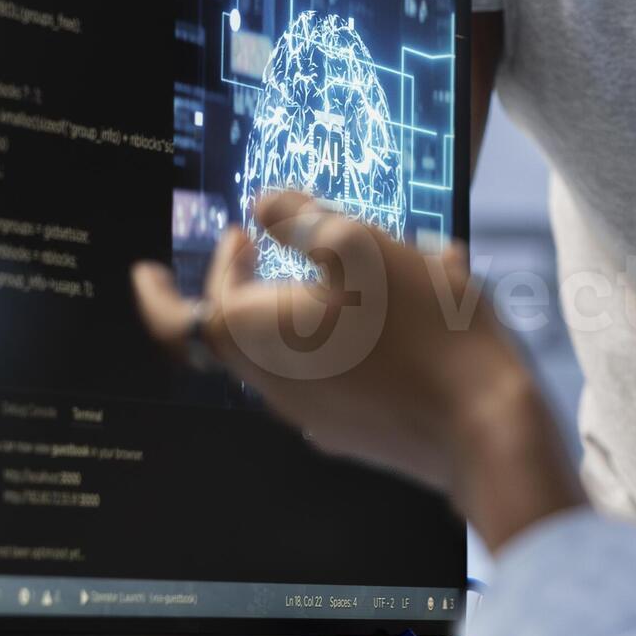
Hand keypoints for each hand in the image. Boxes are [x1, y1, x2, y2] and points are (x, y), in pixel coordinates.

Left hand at [131, 192, 583, 549]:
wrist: (486, 429)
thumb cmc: (423, 331)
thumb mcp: (361, 246)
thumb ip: (302, 219)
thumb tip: (263, 206)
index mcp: (257, 336)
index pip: (179, 319)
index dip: (159, 291)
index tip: (148, 268)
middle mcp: (274, 384)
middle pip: (233, 330)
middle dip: (239, 281)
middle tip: (248, 245)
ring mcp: (314, 414)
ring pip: (289, 346)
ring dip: (305, 300)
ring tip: (358, 259)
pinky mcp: (355, 429)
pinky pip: (334, 369)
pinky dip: (345, 331)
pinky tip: (405, 301)